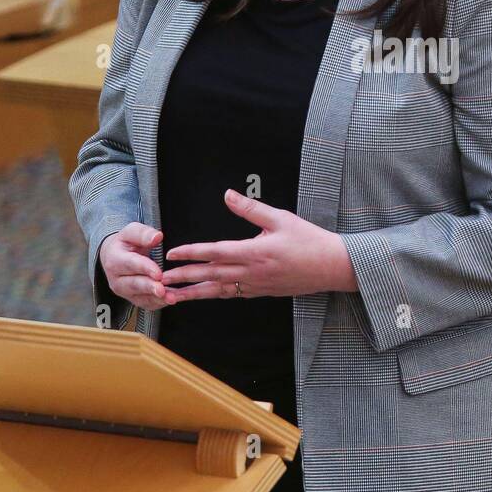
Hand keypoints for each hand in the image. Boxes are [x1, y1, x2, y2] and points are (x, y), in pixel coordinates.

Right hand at [98, 222, 171, 310]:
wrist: (115, 256)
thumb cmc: (126, 243)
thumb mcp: (132, 232)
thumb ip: (143, 234)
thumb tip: (157, 237)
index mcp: (114, 260)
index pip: (131, 265)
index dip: (145, 269)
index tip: (158, 273)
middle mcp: (116, 279)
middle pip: (134, 284)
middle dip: (149, 288)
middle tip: (162, 290)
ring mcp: (124, 291)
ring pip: (140, 297)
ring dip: (156, 299)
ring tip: (170, 299)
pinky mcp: (132, 298)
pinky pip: (145, 304)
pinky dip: (158, 303)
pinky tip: (170, 300)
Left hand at [160, 189, 356, 300]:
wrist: (331, 267)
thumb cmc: (309, 240)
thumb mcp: (281, 218)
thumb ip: (251, 208)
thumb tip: (228, 195)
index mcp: (254, 252)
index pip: (215, 252)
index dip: (191, 252)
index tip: (172, 253)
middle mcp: (252, 272)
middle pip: (210, 275)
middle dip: (183, 277)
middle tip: (160, 279)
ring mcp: (256, 285)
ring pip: (218, 290)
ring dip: (193, 293)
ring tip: (172, 296)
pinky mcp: (261, 292)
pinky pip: (232, 295)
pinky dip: (214, 295)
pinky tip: (203, 295)